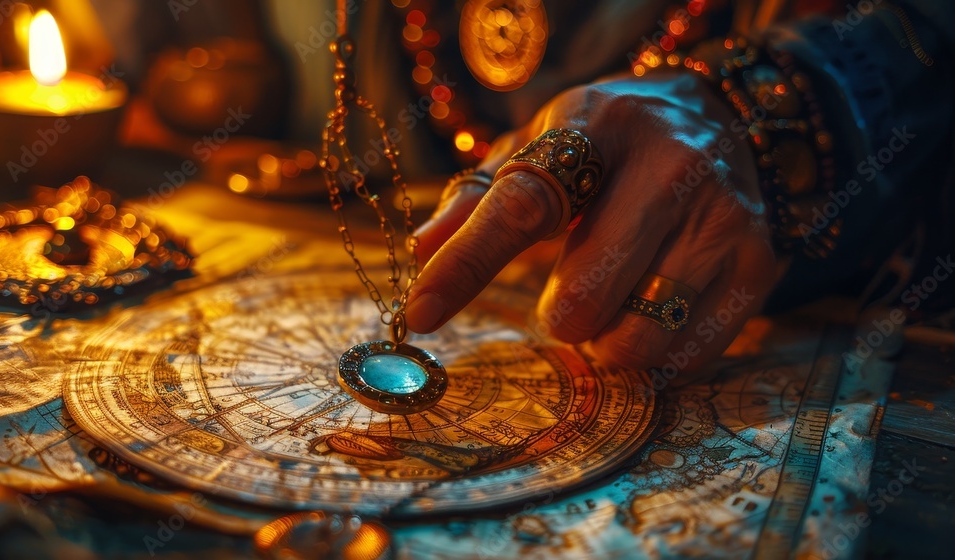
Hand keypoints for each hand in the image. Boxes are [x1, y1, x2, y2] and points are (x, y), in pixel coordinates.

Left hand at [406, 72, 777, 371]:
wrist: (727, 116)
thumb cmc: (612, 143)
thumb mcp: (544, 143)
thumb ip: (481, 196)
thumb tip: (419, 252)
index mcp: (596, 127)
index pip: (521, 205)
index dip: (466, 264)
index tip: (420, 313)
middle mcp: (668, 167)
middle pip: (583, 297)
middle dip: (559, 315)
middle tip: (573, 291)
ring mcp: (721, 217)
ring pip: (636, 338)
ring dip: (608, 341)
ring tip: (618, 301)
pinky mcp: (759, 262)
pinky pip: (687, 354)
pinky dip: (656, 353)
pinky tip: (656, 311)